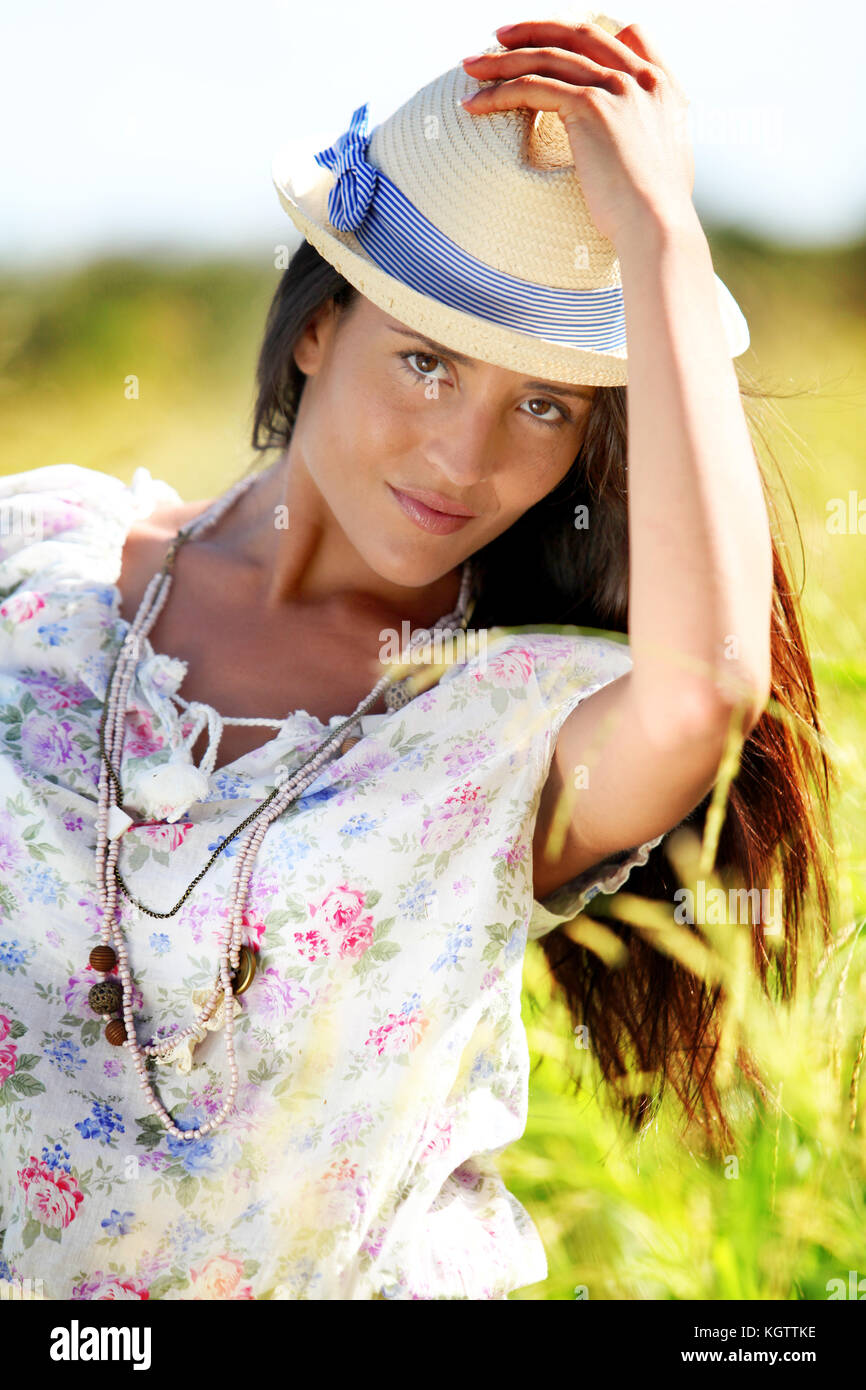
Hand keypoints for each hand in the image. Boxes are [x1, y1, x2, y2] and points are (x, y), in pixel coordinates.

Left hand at [461, 19, 694, 248]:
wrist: (657, 225)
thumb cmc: (655, 213)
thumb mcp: (666, 160)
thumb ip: (648, 134)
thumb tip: (630, 144)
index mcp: (662, 85)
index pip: (627, 33)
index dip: (586, 34)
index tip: (553, 40)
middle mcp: (641, 77)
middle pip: (578, 34)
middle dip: (533, 30)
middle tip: (498, 38)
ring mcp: (615, 88)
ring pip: (548, 57)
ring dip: (503, 60)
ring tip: (471, 68)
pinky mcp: (590, 106)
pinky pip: (532, 87)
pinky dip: (498, 92)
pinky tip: (474, 103)